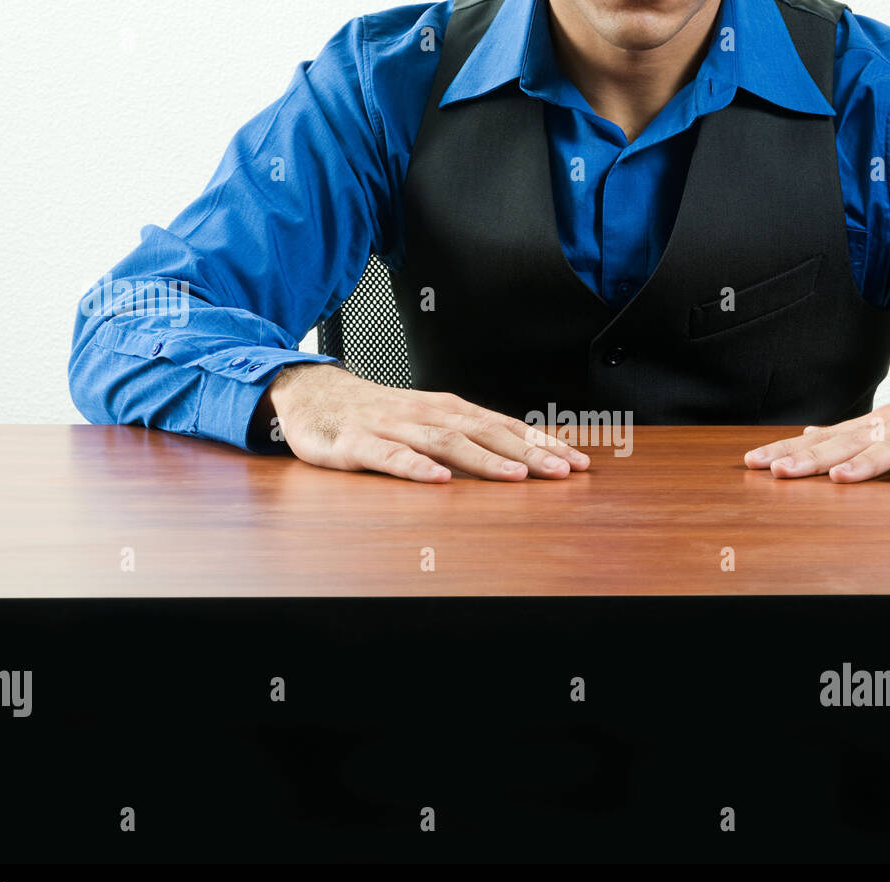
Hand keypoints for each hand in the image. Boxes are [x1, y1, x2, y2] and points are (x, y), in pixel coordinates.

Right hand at [259, 363, 588, 481]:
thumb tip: (519, 455)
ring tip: (517, 477)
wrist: (312, 394)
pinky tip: (438, 480)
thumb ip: (466, 435)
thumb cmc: (376, 414)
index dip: (542, 443)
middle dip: (529, 453)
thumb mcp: (426, 419)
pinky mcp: (358, 444)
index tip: (577, 461)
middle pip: (486, 433)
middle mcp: (427, 414)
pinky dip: (416, 468)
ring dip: (485, 460)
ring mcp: (393, 427)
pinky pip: (390, 457)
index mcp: (448, 410)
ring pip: (447, 443)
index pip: (505, 426)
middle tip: (564, 471)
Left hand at [743, 360, 889, 482]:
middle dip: (812, 459)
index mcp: (877, 424)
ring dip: (864, 464)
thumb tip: (807, 434)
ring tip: (836, 479)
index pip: (824, 438)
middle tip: (776, 472)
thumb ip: (850, 433)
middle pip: (849, 443)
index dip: (788, 450)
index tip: (752, 462)